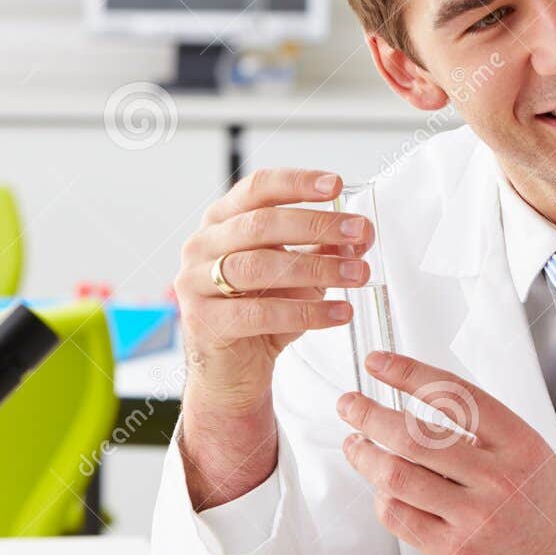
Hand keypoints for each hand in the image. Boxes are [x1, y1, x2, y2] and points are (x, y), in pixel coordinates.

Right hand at [174, 168, 373, 507]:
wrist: (232, 371)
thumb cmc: (262, 314)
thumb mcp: (298, 276)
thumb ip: (322, 250)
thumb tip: (359, 233)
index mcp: (222, 221)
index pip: (258, 188)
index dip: (297, 183)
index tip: (337, 185)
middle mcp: (202, 245)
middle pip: (261, 224)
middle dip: (317, 226)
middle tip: (360, 233)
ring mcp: (196, 282)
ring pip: (260, 266)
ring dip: (317, 268)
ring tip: (357, 274)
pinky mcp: (203, 321)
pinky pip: (260, 313)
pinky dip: (306, 312)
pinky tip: (340, 312)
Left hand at [336, 353, 555, 554]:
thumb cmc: (547, 514)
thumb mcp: (531, 455)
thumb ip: (484, 432)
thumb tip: (422, 404)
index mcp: (518, 444)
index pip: (453, 395)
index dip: (408, 373)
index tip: (379, 363)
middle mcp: (496, 478)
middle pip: (412, 435)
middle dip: (368, 414)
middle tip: (350, 405)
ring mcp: (474, 517)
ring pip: (396, 475)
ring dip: (364, 455)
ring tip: (355, 445)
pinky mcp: (455, 552)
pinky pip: (399, 516)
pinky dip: (381, 497)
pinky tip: (381, 489)